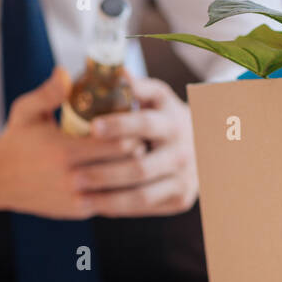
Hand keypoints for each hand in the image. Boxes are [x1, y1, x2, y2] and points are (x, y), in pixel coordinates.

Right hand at [0, 65, 145, 219]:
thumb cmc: (17, 140)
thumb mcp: (27, 112)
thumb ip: (48, 93)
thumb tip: (66, 71)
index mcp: (65, 152)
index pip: (120, 145)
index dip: (135, 132)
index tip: (140, 121)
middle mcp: (73, 179)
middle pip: (127, 167)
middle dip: (141, 151)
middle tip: (147, 137)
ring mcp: (77, 199)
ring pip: (123, 187)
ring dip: (134, 172)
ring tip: (141, 154)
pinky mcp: (79, 211)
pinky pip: (112, 200)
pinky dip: (122, 187)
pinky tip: (127, 173)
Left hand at [70, 75, 198, 216]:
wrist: (207, 143)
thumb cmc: (165, 117)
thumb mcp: (159, 98)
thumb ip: (138, 87)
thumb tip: (118, 73)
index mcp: (174, 121)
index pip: (147, 124)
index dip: (120, 125)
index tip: (92, 127)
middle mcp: (183, 151)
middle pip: (141, 168)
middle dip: (104, 173)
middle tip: (73, 175)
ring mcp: (185, 178)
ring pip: (142, 194)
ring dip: (107, 196)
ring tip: (78, 195)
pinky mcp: (181, 199)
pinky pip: (145, 207)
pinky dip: (118, 207)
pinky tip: (94, 204)